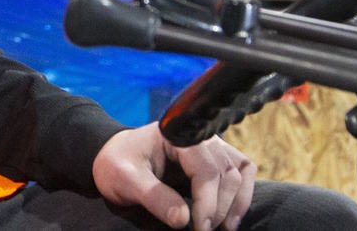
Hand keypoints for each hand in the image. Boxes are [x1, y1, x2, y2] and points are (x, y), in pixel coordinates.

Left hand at [90, 122, 255, 230]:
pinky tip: (231, 216)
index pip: (205, 169)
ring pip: (239, 171)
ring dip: (235, 203)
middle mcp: (199, 136)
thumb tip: (183, 219)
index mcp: (177, 134)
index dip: (207, 202)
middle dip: (219, 207)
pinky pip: (241, 170)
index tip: (199, 228)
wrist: (114, 158)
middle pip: (227, 172)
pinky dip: (242, 193)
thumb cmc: (117, 165)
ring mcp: (210, 145)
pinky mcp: (215, 158)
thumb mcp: (126, 181)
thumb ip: (154, 197)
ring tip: (222, 229)